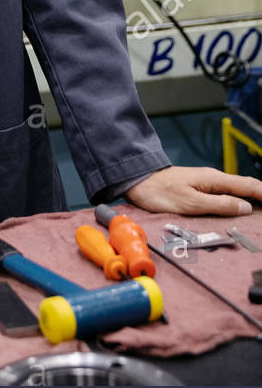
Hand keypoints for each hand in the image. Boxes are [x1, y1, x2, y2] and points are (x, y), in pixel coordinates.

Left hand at [124, 166, 261, 216]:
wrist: (138, 181)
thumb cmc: (161, 193)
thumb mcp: (191, 203)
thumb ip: (219, 205)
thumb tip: (246, 207)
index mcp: (214, 180)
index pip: (248, 186)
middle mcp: (213, 178)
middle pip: (246, 186)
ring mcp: (207, 182)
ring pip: (237, 189)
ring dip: (252, 197)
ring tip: (260, 209)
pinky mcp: (200, 187)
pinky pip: (226, 192)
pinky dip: (239, 198)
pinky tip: (242, 207)